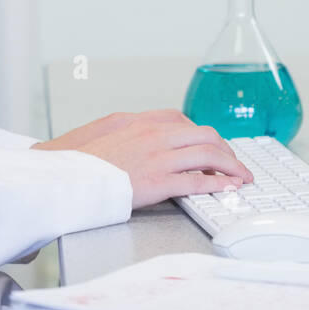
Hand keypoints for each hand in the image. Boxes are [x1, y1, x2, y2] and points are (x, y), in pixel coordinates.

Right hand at [31, 110, 253, 209]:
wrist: (68, 176)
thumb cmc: (82, 161)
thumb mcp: (106, 134)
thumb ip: (128, 134)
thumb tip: (141, 142)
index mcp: (140, 122)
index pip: (183, 120)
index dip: (203, 134)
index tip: (212, 146)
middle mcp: (153, 134)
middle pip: (204, 135)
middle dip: (226, 150)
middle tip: (235, 164)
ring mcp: (157, 156)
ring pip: (207, 154)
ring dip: (230, 167)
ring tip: (240, 178)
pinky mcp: (157, 181)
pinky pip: (196, 180)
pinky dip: (216, 184)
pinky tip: (225, 188)